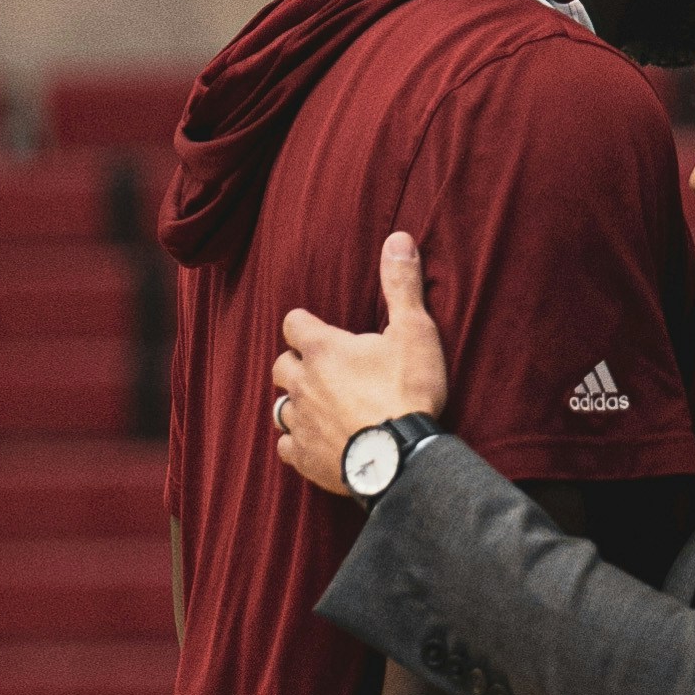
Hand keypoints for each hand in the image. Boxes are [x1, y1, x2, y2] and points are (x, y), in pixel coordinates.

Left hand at [274, 232, 448, 494]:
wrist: (402, 457)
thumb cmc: (408, 390)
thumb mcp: (414, 331)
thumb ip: (401, 285)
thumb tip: (397, 237)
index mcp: (323, 349)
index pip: (294, 323)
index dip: (304, 325)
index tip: (317, 329)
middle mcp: (302, 383)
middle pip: (280, 365)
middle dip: (295, 363)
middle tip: (320, 367)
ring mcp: (301, 422)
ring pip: (279, 406)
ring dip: (294, 402)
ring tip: (316, 403)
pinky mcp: (305, 457)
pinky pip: (285, 446)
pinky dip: (295, 441)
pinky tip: (312, 440)